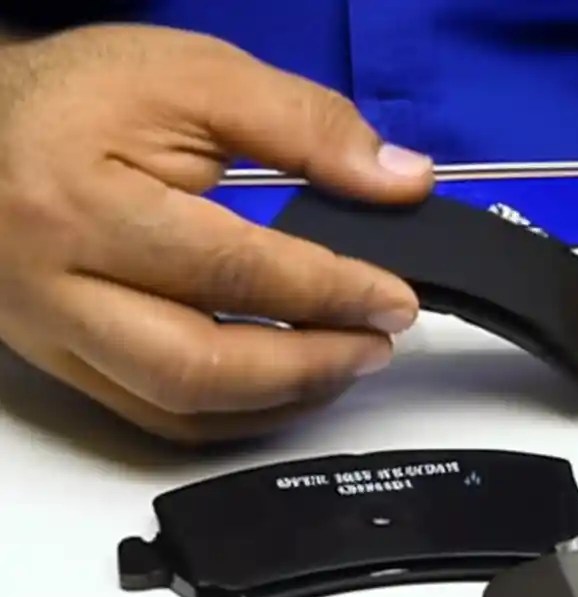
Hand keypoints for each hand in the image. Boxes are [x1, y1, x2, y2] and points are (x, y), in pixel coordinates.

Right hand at [0, 25, 434, 443]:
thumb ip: (306, 126)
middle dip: (307, 368)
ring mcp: (54, 335)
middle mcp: (57, 287)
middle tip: (376, 346)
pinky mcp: (61, 359)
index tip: (394, 299)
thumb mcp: (197, 78)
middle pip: (197, 367)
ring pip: (175, 408)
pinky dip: (233, 414)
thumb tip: (401, 181)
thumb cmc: (78, 97)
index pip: (231, 270)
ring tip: (345, 364)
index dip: (329, 292)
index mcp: (86, 206)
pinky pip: (152, 415)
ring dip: (278, 402)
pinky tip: (285, 385)